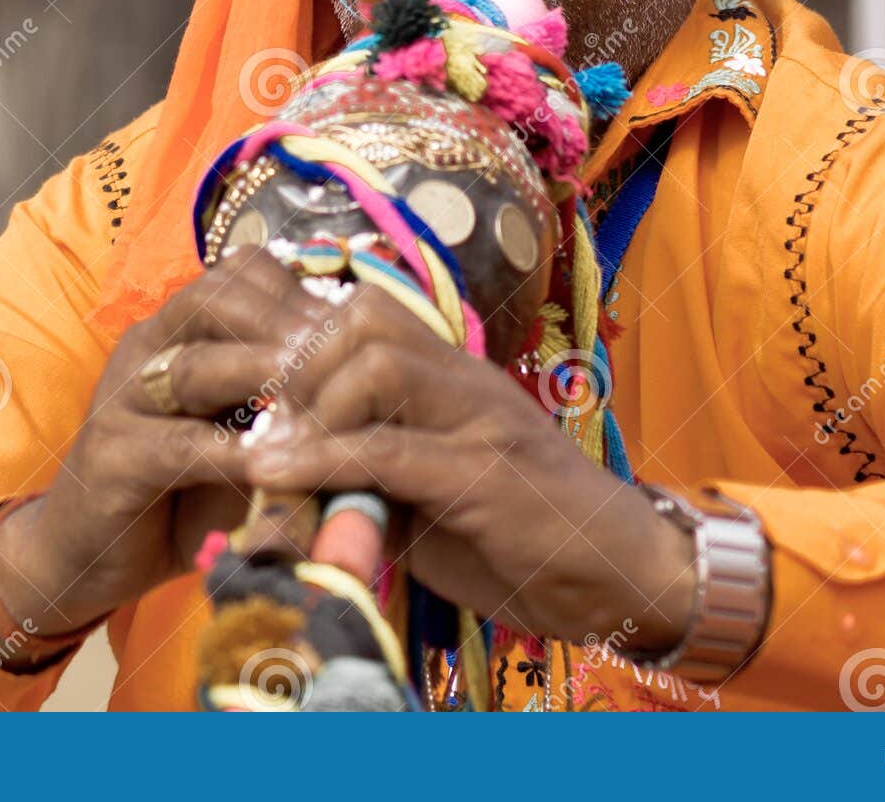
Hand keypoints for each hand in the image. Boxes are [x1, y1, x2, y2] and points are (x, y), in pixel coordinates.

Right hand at [0, 247, 339, 643]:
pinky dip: (232, 455)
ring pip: (198, 365)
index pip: (240, 273)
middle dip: (289, 325)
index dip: (300, 292)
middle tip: (347, 356)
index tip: (357, 321)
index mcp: (179, 326)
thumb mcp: (236, 427)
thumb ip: (282, 397)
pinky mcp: (111, 458)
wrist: (85, 552)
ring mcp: (122, 398)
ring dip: (265, 379)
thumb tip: (370, 372)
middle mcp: (148, 347)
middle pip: (219, 300)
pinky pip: (178, 446)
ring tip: (320, 401)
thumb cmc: (180, 485)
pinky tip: (276, 465)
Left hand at [240, 283, 700, 650]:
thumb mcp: (432, 497)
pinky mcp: (487, 477)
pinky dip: (320, 461)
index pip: (369, 311)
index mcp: (455, 376)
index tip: (264, 401)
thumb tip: (282, 475)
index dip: (304, 343)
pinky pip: (388, 453)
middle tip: (266, 423)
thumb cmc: (523, 537)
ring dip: (310, 410)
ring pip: (376, 366)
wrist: (619, 573)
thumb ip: (370, 474)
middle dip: (300, 365)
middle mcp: (468, 380)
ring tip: (272, 457)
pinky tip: (275, 479)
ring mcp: (482, 421)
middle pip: (366, 318)